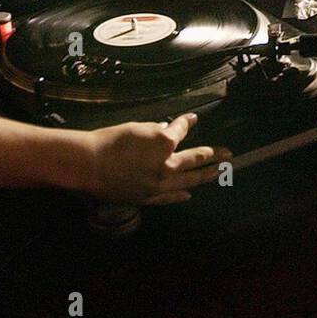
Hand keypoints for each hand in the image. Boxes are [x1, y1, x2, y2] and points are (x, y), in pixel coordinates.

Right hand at [83, 113, 229, 203]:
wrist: (88, 164)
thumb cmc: (109, 140)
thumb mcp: (135, 127)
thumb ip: (155, 129)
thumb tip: (166, 129)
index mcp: (164, 143)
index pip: (180, 130)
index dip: (186, 123)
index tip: (193, 119)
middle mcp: (166, 165)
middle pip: (194, 159)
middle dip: (213, 155)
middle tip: (228, 154)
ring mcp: (158, 184)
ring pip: (187, 180)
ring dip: (204, 176)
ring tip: (218, 173)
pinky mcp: (148, 197)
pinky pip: (169, 197)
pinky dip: (180, 194)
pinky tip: (190, 193)